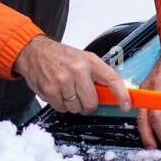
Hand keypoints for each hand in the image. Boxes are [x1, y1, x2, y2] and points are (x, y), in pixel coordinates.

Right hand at [12, 35, 131, 114]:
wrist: (34, 51)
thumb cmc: (61, 56)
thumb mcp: (83, 59)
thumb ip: (97, 76)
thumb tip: (111, 95)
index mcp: (90, 61)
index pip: (112, 79)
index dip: (122, 95)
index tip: (126, 105)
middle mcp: (78, 70)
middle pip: (91, 102)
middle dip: (88, 104)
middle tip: (82, 96)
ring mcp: (63, 80)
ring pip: (76, 108)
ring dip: (73, 104)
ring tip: (67, 90)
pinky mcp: (50, 90)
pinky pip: (61, 108)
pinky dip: (61, 104)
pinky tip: (57, 92)